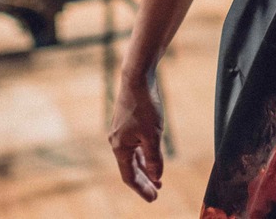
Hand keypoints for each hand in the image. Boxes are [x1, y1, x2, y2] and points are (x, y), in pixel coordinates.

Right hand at [107, 69, 165, 200]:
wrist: (137, 77)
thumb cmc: (144, 106)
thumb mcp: (153, 135)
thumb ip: (154, 158)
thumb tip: (156, 177)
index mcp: (120, 147)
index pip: (129, 176)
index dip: (141, 189)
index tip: (153, 198)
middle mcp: (117, 141)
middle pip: (130, 168)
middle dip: (144, 181)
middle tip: (156, 193)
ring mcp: (121, 132)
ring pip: (133, 156)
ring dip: (145, 168)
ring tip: (158, 179)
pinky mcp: (127, 123)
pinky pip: (135, 145)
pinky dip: (144, 154)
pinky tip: (152, 157)